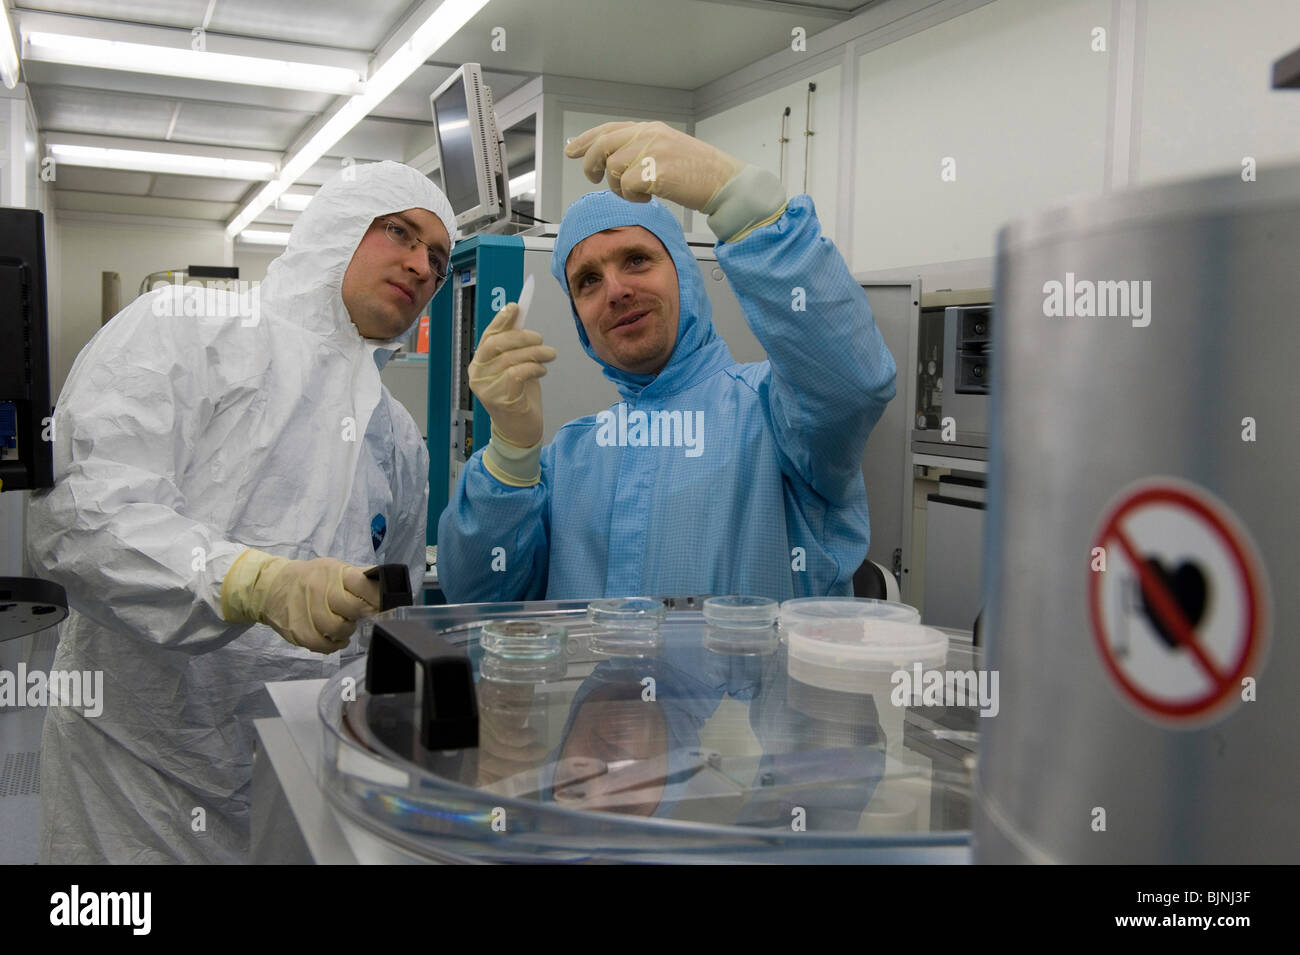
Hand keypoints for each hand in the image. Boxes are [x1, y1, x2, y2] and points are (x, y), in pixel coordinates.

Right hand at [222, 550, 380, 653]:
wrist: (272, 586)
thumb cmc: (312, 579)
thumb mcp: (335, 570)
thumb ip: (360, 580)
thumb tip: (389, 586)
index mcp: (335, 572)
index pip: (364, 584)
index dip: (378, 597)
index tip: (383, 605)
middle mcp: (320, 588)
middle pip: (354, 609)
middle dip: (361, 615)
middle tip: (358, 615)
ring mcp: (307, 609)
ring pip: (339, 629)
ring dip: (346, 631)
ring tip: (343, 625)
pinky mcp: (297, 629)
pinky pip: (323, 645)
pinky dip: (333, 645)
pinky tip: (334, 638)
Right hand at [468, 302, 556, 447]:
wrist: (519, 431)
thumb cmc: (518, 397)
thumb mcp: (515, 366)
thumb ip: (514, 347)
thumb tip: (520, 319)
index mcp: (479, 363)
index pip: (487, 336)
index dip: (501, 320)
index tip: (515, 307)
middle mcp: (477, 374)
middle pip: (496, 344)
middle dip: (521, 336)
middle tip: (540, 338)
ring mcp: (486, 388)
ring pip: (510, 358)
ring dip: (535, 353)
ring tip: (550, 354)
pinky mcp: (500, 399)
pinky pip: (517, 374)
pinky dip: (533, 368)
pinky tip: (542, 371)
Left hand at [564, 121, 743, 212]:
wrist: (722, 181)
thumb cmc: (698, 172)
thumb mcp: (667, 151)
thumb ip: (641, 150)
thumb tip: (612, 162)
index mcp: (650, 129)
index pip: (609, 129)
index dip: (586, 140)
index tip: (572, 150)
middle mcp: (648, 136)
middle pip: (603, 145)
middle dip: (591, 163)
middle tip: (594, 177)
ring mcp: (652, 152)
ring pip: (613, 169)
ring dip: (620, 187)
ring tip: (638, 193)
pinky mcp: (655, 171)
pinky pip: (626, 186)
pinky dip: (633, 197)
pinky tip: (648, 197)